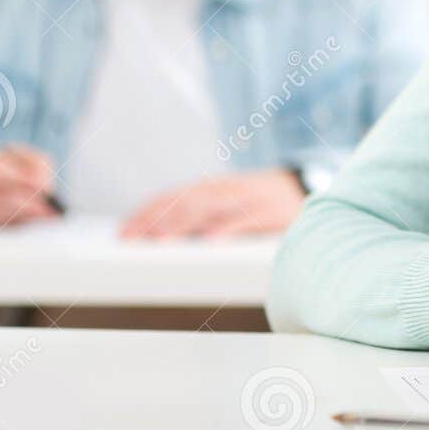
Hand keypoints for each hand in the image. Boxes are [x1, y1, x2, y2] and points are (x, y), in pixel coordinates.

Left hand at [119, 168, 306, 238]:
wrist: (302, 189)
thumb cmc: (258, 202)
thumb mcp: (225, 203)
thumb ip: (198, 215)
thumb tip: (161, 234)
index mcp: (211, 188)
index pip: (172, 197)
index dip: (148, 213)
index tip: (125, 231)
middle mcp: (225, 189)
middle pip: (184, 202)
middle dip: (156, 220)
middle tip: (133, 239)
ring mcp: (247, 198)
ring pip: (209, 207)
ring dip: (183, 224)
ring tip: (161, 241)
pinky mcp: (269, 210)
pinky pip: (245, 219)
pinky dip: (227, 228)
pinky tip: (210, 240)